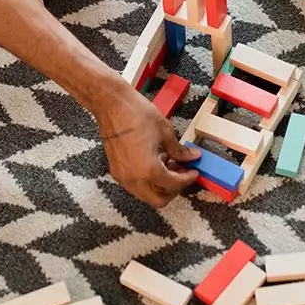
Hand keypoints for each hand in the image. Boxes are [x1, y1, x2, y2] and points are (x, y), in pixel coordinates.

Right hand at [93, 87, 198, 206]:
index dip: (187, 178)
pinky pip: (135, 185)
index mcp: (149, 170)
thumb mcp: (165, 131)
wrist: (111, 104)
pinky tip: (154, 161)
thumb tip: (192, 156)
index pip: (174, 184)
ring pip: (146, 194)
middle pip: (159, 200)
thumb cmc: (135, 113)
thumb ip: (179, 150)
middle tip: (182, 172)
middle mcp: (134, 178)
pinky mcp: (116, 170)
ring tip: (168, 164)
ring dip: (160, 185)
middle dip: (174, 189)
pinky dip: (147, 180)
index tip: (193, 171)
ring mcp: (123, 176)